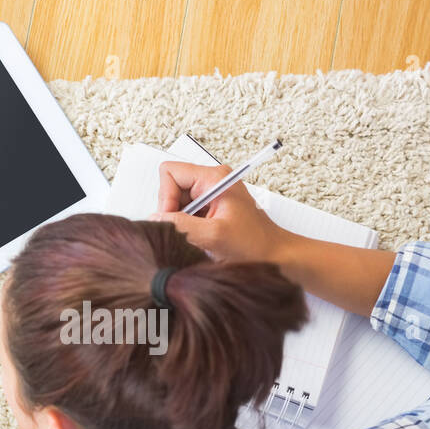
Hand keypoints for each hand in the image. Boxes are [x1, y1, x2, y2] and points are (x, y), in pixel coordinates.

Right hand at [151, 160, 292, 264]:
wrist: (275, 256)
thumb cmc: (255, 244)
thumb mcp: (213, 235)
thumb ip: (180, 225)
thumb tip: (154, 219)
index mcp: (214, 178)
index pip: (170, 172)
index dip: (165, 197)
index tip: (173, 219)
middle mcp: (212, 181)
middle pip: (171, 188)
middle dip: (173, 212)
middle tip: (188, 231)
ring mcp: (212, 195)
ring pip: (177, 203)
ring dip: (182, 222)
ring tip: (199, 237)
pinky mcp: (212, 208)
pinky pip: (187, 214)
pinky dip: (189, 227)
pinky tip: (202, 239)